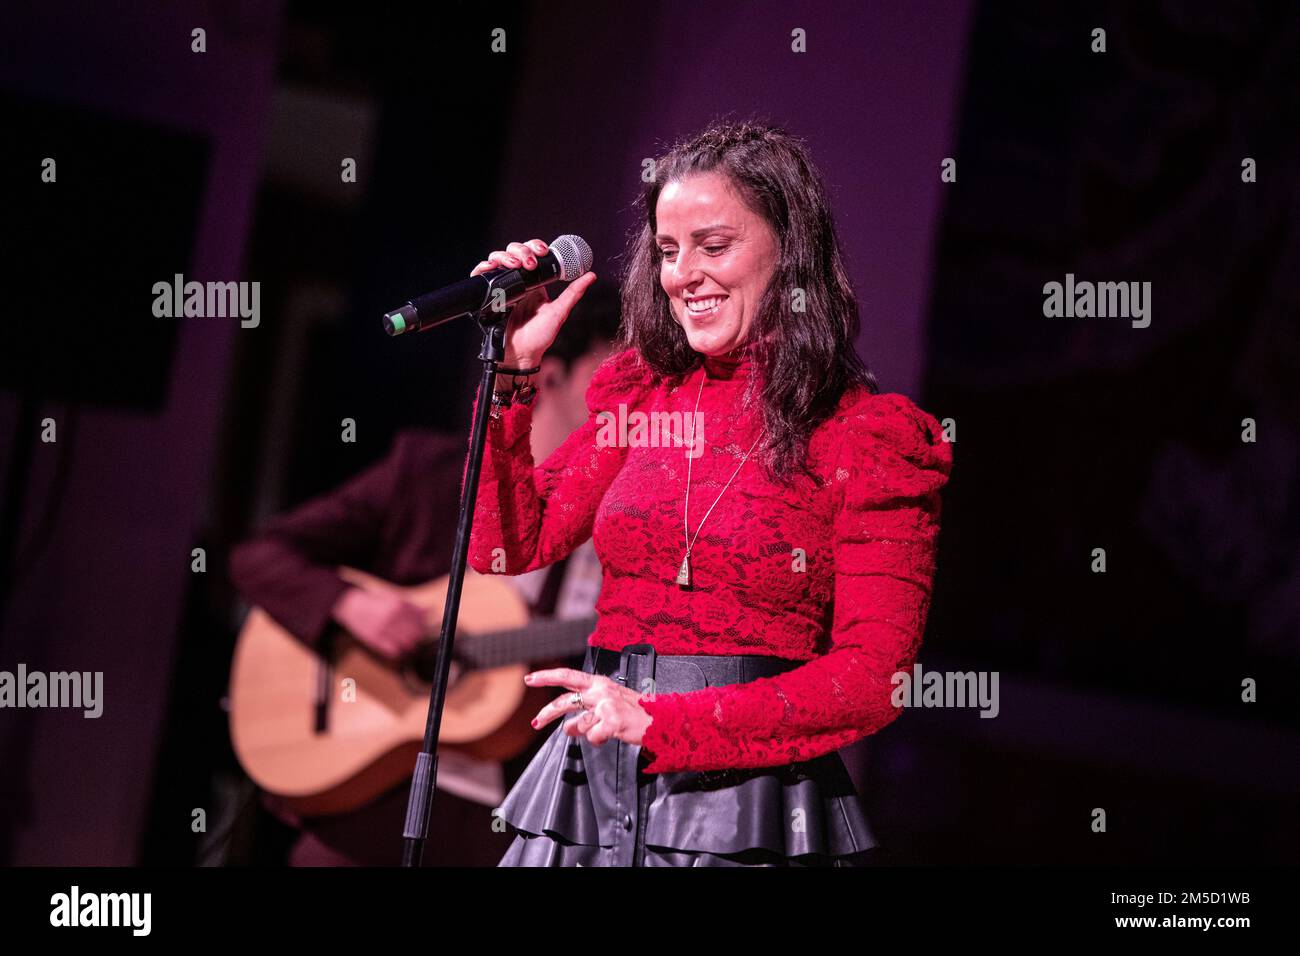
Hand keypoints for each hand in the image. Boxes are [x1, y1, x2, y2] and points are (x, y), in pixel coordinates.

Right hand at [331, 587, 427, 658]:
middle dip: (418, 635)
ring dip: (409, 644)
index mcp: (398, 605)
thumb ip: (412, 606)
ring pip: (407, 644)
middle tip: (415, 634)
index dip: (423, 625)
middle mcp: (391, 617)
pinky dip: (398, 649)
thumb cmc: (375, 601)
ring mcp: (382, 629)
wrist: (350, 605)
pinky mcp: (374, 640)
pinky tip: (395, 644)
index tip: (423, 626)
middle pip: (416, 633)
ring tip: (406, 639)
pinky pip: (393, 651)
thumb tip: (430, 611)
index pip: (420, 620)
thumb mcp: (394, 598)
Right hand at [470, 238, 597, 367]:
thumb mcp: (559, 312)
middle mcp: (518, 282)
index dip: (534, 246)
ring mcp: (502, 287)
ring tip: (515, 266)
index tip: (542, 251)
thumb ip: (573, 293)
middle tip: (530, 263)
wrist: (521, 354)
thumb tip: (591, 275)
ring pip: (498, 259)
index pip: (531, 254)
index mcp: (534, 283)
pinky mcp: (488, 295)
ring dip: (505, 257)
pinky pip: (482, 276)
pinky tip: (491, 268)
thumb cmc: (540, 336)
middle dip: (521, 251)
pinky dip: (483, 267)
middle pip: (514, 252)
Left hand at [524, 667, 652, 746]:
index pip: (568, 676)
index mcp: (600, 684)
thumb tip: (566, 727)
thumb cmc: (638, 713)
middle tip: (536, 722)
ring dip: (588, 733)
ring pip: (579, 725)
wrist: (661, 721)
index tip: (530, 679)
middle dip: (547, 713)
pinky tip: (612, 735)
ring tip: (605, 731)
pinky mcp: (611, 720)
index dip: (547, 677)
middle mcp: (601, 691)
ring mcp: (606, 705)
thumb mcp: (610, 707)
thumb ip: (587, 713)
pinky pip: (593, 737)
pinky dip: (600, 740)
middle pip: (564, 701)